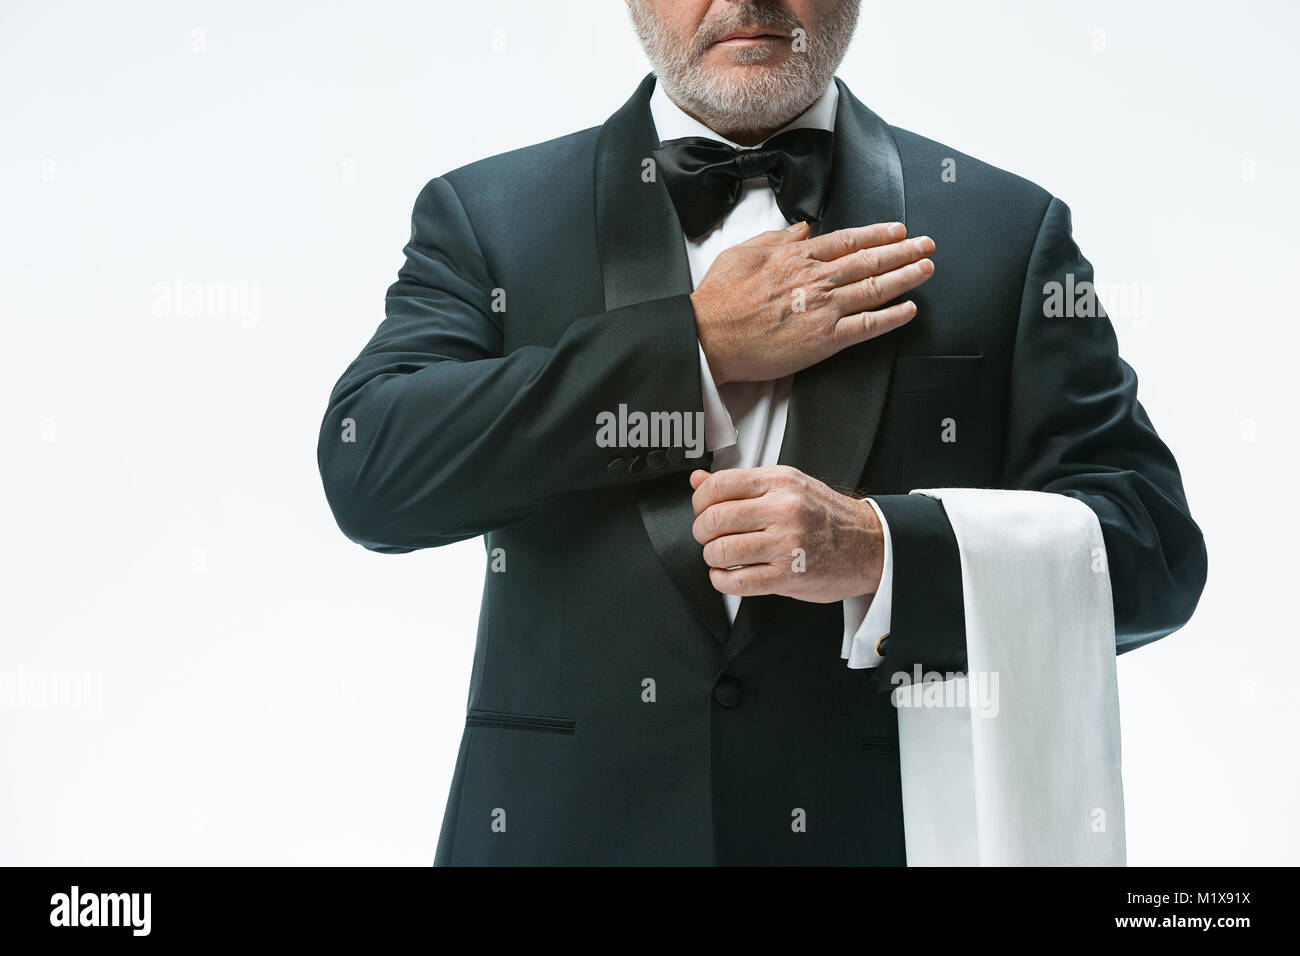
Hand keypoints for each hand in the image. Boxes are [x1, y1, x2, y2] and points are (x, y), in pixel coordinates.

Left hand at [689, 465, 883, 602]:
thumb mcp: (788, 486)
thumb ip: (742, 484)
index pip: (719, 485)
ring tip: (721, 556)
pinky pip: (738, 582)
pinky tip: (726, 575)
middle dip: (701, 531)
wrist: (870, 544)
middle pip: (715, 519)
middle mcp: (783, 510)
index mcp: (780, 482)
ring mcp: (786, 544)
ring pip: (722, 551)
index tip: (701, 509)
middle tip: (708, 535)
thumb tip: (699, 480)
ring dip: (712, 557)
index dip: (699, 500)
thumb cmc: (828, 515)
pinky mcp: (788, 576)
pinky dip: (721, 581)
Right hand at [690, 221, 934, 384]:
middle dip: (903, 251)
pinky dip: (891, 317)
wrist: (709, 336)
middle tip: (927, 245)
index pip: (847, 240)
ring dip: (906, 276)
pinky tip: (910, 309)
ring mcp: (823, 308)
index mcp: (796, 257)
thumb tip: (803, 229)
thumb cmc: (719, 299)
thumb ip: (777, 238)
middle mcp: (815, 279)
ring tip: (927, 268)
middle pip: (869, 260)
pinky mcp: (824, 339)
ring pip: (875, 288)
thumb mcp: (743, 252)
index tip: (897, 231)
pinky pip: (867, 326)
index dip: (876, 234)